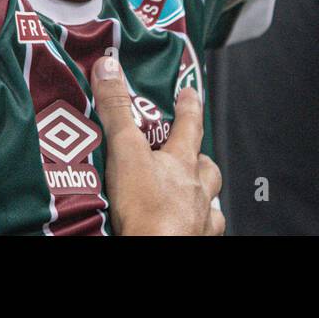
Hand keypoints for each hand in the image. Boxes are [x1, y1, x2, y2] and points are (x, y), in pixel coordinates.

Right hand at [91, 54, 223, 235]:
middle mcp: (198, 189)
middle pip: (206, 166)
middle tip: (191, 155)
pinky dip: (200, 225)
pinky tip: (190, 226)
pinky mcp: (198, 240)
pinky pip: (206, 230)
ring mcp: (201, 217)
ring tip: (191, 193)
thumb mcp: (124, 151)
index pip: (189, 125)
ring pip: (210, 199)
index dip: (190, 106)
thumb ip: (115, 109)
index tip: (191, 92)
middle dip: (200, 158)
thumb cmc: (145, 206)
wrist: (157, 251)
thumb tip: (108, 66)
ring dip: (201, 193)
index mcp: (182, 162)